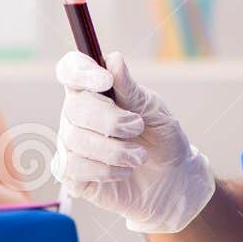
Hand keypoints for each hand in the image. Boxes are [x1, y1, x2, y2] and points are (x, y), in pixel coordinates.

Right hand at [52, 50, 215, 233]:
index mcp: (95, 91)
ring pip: (75, 139)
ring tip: (139, 157)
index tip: (106, 82)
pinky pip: (72, 167)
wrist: (172, 181)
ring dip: (114, 150)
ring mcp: (71, 144)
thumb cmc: (162, 139)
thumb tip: (113, 60)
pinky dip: (104, 170)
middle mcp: (77, 115)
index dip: (81, 72)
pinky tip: (123, 172)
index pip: (71, 70)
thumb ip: (131, 90)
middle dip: (110, 120)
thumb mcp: (154, 111)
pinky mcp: (72, 175)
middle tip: (138, 127)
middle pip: (73, 107)